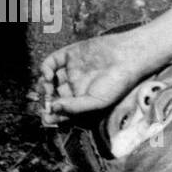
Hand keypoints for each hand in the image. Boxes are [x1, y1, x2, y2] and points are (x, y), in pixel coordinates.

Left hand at [35, 29, 152, 125]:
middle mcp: (74, 85)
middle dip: (45, 100)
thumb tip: (53, 109)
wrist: (128, 57)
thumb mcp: (97, 102)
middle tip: (45, 102)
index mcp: (81, 100)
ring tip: (47, 89)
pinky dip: (45, 69)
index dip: (50, 114)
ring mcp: (71, 70)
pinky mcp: (69, 55)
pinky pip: (51, 62)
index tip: (45, 117)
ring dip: (43, 85)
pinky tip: (48, 76)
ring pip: (49, 79)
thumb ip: (74, 108)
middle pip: (51, 95)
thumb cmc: (117, 83)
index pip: (60, 109)